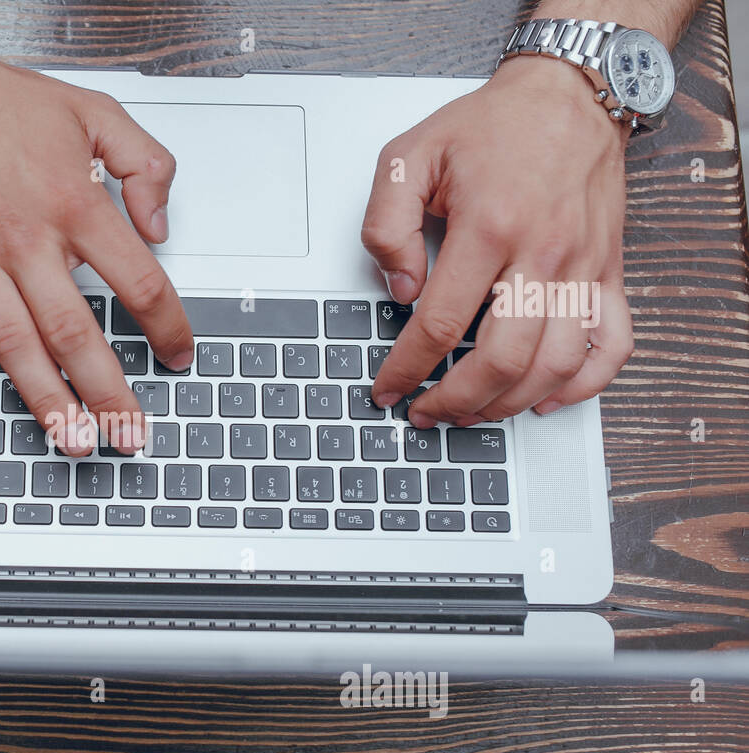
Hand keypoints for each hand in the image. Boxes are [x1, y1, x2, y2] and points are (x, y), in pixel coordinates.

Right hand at [0, 45, 192, 454]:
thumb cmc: (2, 103)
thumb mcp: (96, 111)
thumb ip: (145, 164)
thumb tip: (161, 227)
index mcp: (75, 203)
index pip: (138, 282)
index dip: (167, 326)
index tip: (178, 354)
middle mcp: (26, 239)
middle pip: (77, 333)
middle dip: (109, 392)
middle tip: (131, 434)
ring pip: (17, 346)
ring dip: (48, 402)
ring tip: (75, 443)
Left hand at [361, 56, 634, 428]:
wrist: (569, 94)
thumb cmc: (491, 127)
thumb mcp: (408, 157)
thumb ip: (386, 225)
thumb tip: (400, 290)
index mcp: (488, 226)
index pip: (441, 324)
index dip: (408, 368)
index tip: (390, 389)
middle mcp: (542, 252)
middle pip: (502, 359)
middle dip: (457, 401)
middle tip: (427, 413)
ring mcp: (582, 266)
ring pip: (555, 365)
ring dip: (509, 403)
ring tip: (473, 413)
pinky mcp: (609, 271)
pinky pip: (612, 345)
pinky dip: (583, 385)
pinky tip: (546, 398)